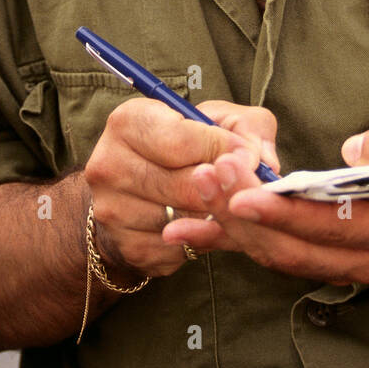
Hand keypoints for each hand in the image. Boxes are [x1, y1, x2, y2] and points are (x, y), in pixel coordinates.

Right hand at [85, 98, 279, 278]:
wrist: (136, 189)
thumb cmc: (183, 144)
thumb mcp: (215, 119)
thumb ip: (247, 127)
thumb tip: (260, 161)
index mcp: (127, 122)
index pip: (184, 141)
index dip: (224, 149)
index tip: (246, 155)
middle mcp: (109, 165)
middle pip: (188, 186)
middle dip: (224, 186)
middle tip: (240, 183)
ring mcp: (113, 211)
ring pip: (187, 221)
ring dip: (215, 215)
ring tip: (222, 201)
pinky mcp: (127, 247)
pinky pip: (181, 248)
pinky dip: (200, 239)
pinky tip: (203, 224)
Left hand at [161, 118, 368, 284]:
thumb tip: (353, 153)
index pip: (334, 224)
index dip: (286, 212)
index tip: (246, 191)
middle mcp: (364, 257)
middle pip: (294, 244)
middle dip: (246, 215)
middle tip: (208, 179)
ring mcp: (338, 267)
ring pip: (275, 255)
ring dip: (230, 228)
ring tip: (193, 194)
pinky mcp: (315, 261)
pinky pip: (267, 255)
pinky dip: (227, 242)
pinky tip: (186, 227)